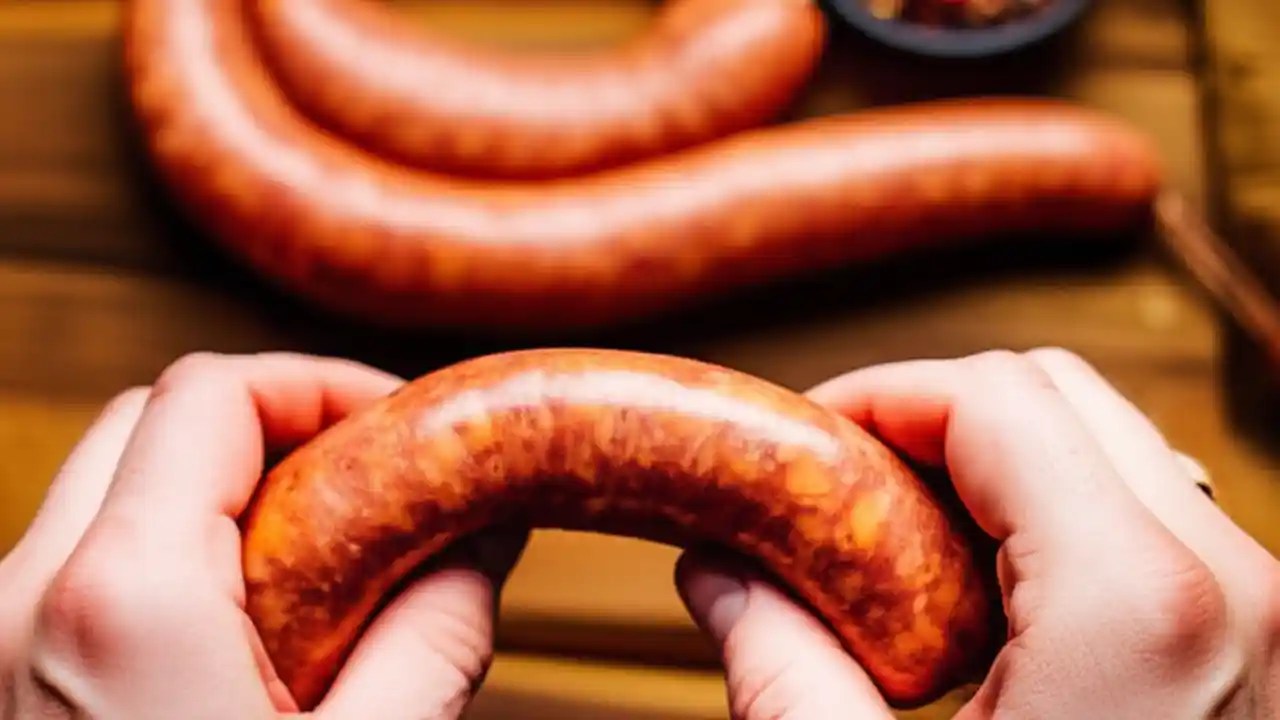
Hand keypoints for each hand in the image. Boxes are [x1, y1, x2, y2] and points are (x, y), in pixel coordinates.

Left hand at [0, 352, 527, 719]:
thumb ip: (437, 638)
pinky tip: (254, 625)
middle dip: (275, 427)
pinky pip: (90, 563)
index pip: (211, 393)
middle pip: (154, 422)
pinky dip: (177, 553)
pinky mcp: (11, 681)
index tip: (399, 425)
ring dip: (226, 491)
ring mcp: (3, 643)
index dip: (321, 382)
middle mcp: (28, 602)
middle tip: (371, 481)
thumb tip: (484, 543)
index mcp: (124, 600)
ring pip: (115, 490)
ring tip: (324, 560)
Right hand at [675, 348, 1279, 718]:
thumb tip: (717, 571)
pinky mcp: (1259, 656)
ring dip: (992, 467)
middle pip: (1060, 398)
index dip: (878, 394)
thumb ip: (778, 664)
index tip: (805, 438)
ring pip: (1112, 450)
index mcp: (1139, 608)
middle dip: (930, 417)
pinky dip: (1052, 521)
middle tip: (839, 482)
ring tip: (900, 543)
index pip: (996, 397)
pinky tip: (981, 601)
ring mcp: (1266, 623)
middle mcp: (1234, 593)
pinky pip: (1150, 523)